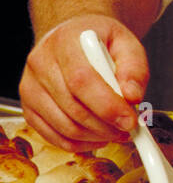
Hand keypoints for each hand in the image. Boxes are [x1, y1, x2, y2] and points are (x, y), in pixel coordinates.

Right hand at [19, 14, 149, 151]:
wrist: (72, 38)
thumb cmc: (99, 41)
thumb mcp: (125, 42)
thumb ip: (133, 67)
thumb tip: (132, 97)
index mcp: (65, 41)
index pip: (81, 79)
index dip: (107, 105)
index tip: (130, 120)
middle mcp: (40, 63)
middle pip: (73, 107)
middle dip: (106, 126)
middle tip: (129, 128)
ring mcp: (30, 87)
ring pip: (64, 127)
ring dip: (96, 137)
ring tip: (117, 131)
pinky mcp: (28, 108)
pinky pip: (54, 137)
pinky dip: (80, 143)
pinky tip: (98, 136)